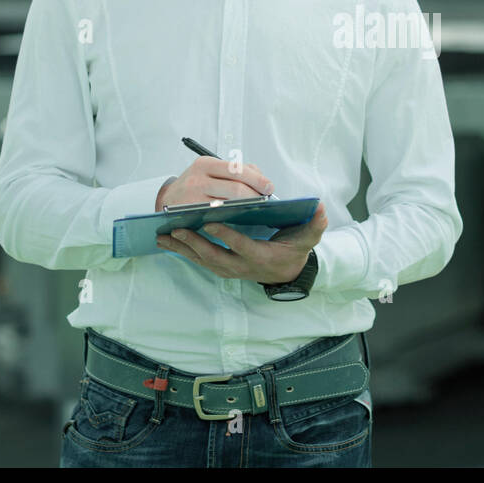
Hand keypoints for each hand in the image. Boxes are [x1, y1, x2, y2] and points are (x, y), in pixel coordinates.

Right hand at [155, 156, 272, 208]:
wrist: (167, 200)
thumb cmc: (195, 185)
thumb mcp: (210, 171)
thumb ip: (235, 171)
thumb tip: (260, 176)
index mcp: (206, 164)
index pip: (237, 169)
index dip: (257, 179)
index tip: (269, 187)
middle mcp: (198, 178)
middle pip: (236, 188)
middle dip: (255, 195)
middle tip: (266, 200)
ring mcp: (193, 197)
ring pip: (229, 203)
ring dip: (247, 207)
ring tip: (257, 208)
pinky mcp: (191, 214)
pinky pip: (218, 216)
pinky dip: (233, 216)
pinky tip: (241, 217)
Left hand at [156, 202, 327, 284]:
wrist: (286, 273)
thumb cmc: (294, 250)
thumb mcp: (307, 238)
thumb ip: (314, 225)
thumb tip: (321, 209)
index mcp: (261, 257)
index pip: (241, 246)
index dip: (227, 236)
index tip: (211, 223)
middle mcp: (242, 266)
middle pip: (214, 256)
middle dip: (194, 243)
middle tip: (177, 228)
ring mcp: (229, 269)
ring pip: (202, 260)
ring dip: (182, 249)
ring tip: (162, 236)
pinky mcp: (220, 268)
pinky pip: (198, 260)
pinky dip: (182, 252)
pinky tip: (166, 242)